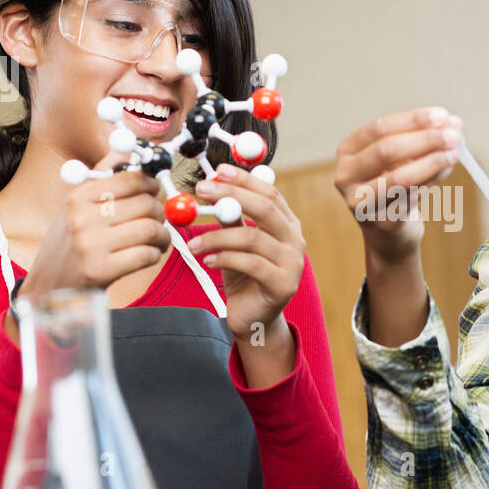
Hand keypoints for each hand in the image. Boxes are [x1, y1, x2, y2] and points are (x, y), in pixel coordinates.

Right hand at [22, 150, 169, 298]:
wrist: (47, 288)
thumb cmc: (68, 246)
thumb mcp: (75, 208)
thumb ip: (102, 180)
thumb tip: (127, 150)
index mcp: (78, 197)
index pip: (129, 179)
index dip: (151, 183)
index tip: (154, 191)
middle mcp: (82, 217)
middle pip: (145, 203)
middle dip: (159, 213)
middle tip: (158, 222)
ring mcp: (91, 244)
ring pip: (150, 228)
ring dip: (162, 236)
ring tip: (158, 241)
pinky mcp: (100, 270)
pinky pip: (146, 254)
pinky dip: (154, 255)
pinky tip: (148, 256)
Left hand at [190, 164, 305, 342]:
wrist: (253, 318)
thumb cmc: (244, 277)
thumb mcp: (234, 243)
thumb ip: (230, 219)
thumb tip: (212, 191)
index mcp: (287, 224)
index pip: (269, 193)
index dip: (244, 180)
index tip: (218, 170)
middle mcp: (295, 240)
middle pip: (265, 209)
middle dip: (231, 196)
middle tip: (202, 191)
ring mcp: (293, 263)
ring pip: (252, 238)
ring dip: (217, 236)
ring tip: (193, 243)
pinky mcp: (283, 285)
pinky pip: (251, 264)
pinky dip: (224, 258)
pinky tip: (206, 261)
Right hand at [333, 106, 463, 264]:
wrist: (388, 231)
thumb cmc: (394, 185)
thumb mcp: (401, 158)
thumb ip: (423, 138)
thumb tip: (454, 123)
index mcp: (347, 151)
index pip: (380, 128)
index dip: (413, 120)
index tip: (442, 115)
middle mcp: (346, 176)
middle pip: (386, 150)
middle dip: (424, 140)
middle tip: (453, 135)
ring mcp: (360, 202)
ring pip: (399, 177)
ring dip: (431, 162)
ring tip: (454, 152)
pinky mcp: (380, 223)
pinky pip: (411, 198)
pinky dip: (433, 180)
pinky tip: (447, 169)